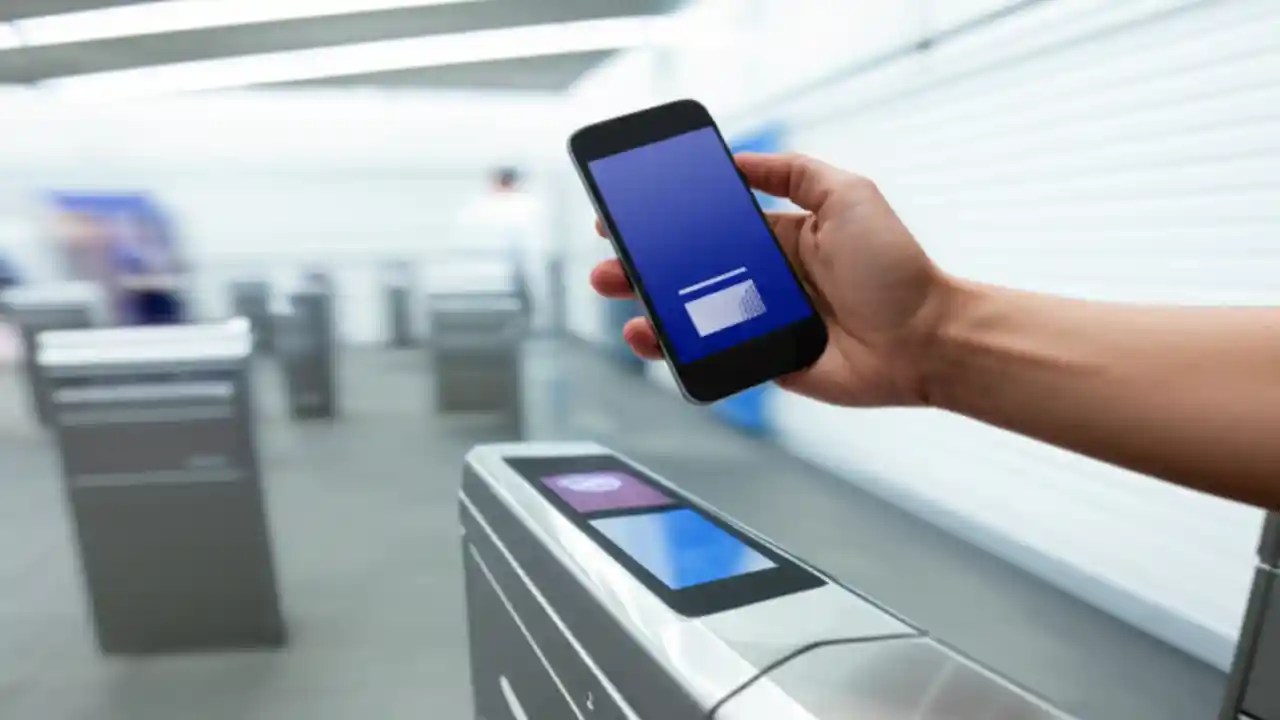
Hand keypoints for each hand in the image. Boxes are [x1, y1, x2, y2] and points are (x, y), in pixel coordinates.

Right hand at [589, 152, 949, 406]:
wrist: (924, 339)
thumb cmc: (895, 268)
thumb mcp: (848, 195)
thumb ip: (793, 173)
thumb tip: (739, 158)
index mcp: (780, 236)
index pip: (710, 225)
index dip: (668, 221)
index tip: (630, 212)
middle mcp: (766, 277)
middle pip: (689, 270)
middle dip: (642, 264)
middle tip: (609, 261)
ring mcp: (761, 320)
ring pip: (690, 313)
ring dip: (647, 305)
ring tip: (618, 297)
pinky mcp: (764, 360)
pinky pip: (711, 354)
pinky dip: (675, 348)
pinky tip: (650, 337)